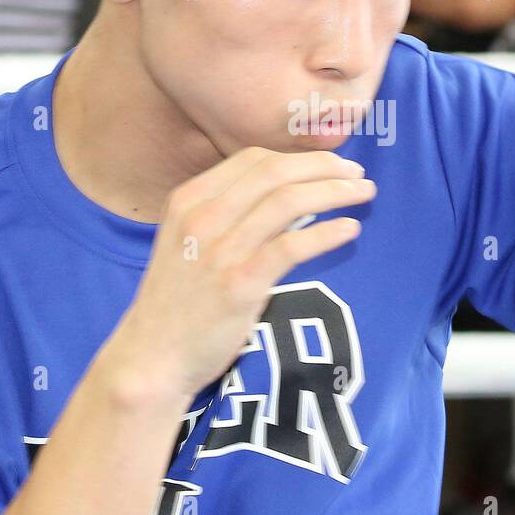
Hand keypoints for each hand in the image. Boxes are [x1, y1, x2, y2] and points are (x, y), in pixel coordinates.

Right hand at [100, 148, 374, 400]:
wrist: (151, 358)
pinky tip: (349, 230)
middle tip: (357, 173)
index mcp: (188, 199)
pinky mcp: (239, 285)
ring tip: (363, 193)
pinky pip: (293, 246)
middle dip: (324, 166)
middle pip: (276, 172)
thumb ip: (223, 214)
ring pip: (288, 201)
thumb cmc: (177, 301)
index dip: (299, 156)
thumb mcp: (186, 241)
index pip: (253, 159)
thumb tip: (282, 194)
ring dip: (334, 192)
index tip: (330, 164)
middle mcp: (202, 217)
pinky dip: (327, 233)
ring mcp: (220, 250)